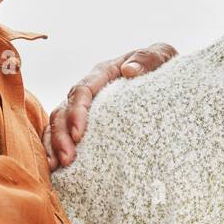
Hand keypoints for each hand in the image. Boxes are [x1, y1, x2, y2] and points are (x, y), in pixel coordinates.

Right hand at [44, 44, 177, 170]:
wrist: (169, 80)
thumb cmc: (164, 66)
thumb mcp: (162, 56)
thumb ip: (148, 59)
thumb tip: (129, 70)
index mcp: (104, 72)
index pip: (82, 90)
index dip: (77, 112)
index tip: (78, 134)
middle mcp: (89, 88)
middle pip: (64, 109)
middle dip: (61, 135)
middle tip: (67, 159)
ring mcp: (85, 106)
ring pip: (58, 122)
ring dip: (54, 144)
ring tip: (57, 166)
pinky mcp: (85, 121)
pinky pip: (62, 132)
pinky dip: (54, 148)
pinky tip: (55, 167)